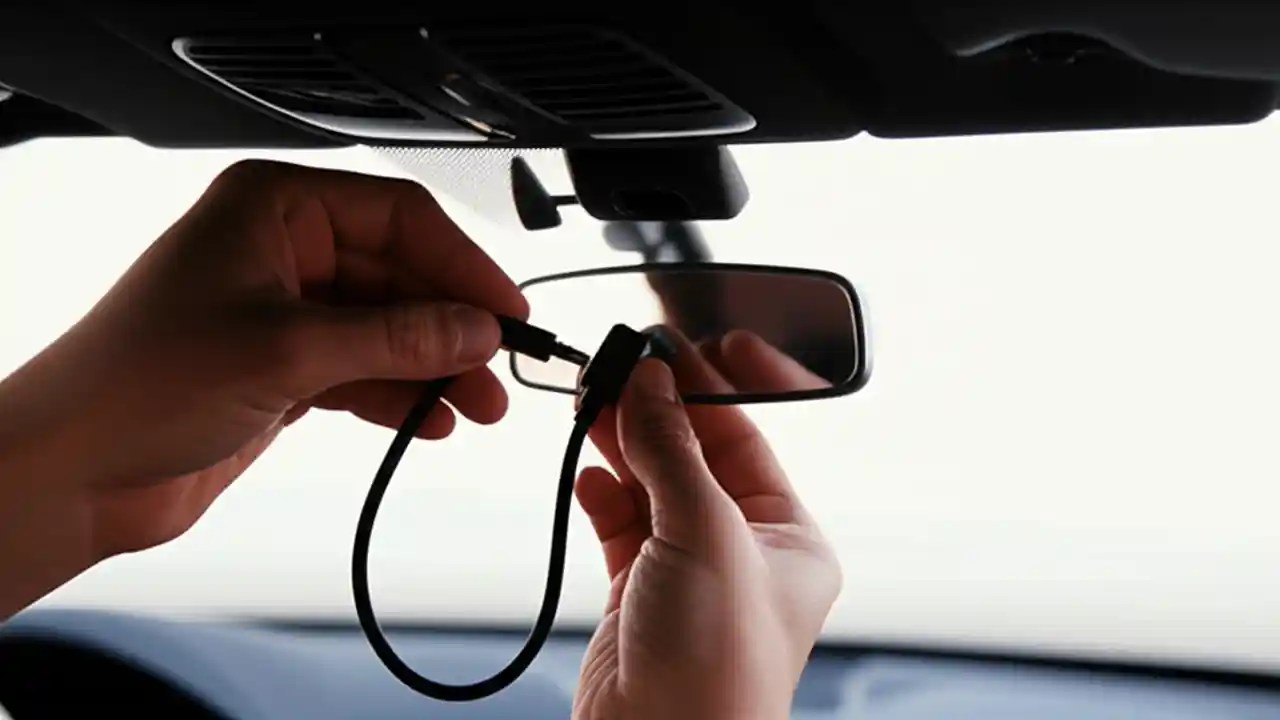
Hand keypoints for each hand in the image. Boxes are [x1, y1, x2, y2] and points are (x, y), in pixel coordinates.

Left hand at [0, 160, 524, 614]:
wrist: (72, 471)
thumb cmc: (138, 384)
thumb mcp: (289, 350)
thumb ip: (396, 338)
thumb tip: (476, 327)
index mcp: (274, 208)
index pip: (399, 217)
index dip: (462, 264)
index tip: (506, 311)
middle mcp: (280, 251)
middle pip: (400, 275)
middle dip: (451, 325)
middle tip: (498, 368)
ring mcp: (283, 312)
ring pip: (387, 328)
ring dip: (434, 366)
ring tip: (480, 405)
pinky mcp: (283, 368)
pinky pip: (363, 370)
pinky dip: (399, 394)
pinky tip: (432, 420)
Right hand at [571, 348, 841, 719]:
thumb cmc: (715, 667)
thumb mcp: (704, 535)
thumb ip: (672, 451)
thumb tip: (650, 380)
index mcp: (789, 537)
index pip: (748, 439)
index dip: (710, 389)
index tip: (675, 346)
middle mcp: (742, 551)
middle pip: (695, 456)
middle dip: (655, 412)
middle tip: (613, 369)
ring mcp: (688, 572)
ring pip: (652, 486)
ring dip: (621, 446)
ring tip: (589, 405)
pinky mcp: (637, 595)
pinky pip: (619, 526)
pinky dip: (601, 495)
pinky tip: (587, 473)